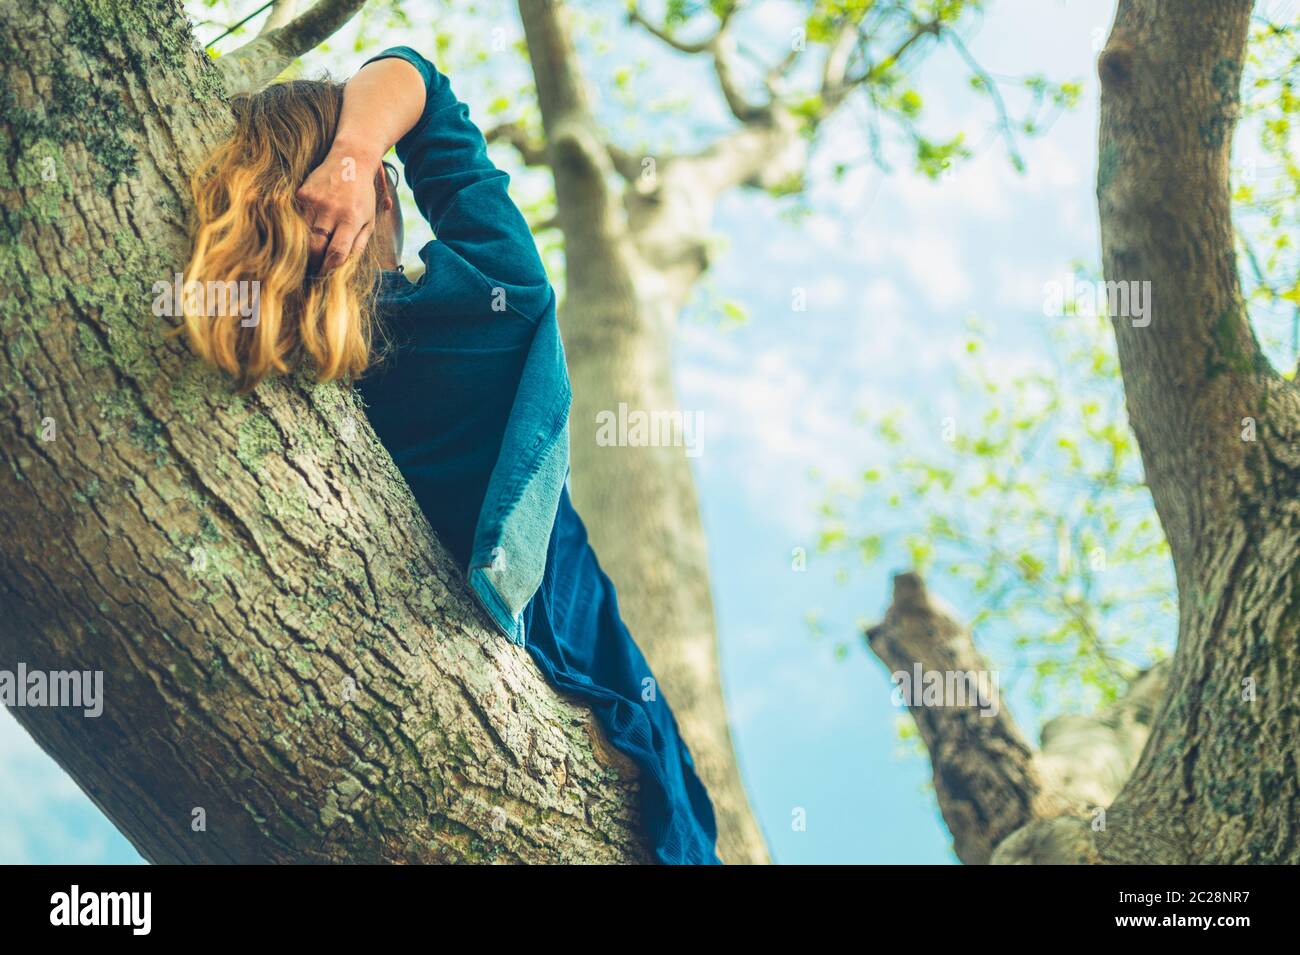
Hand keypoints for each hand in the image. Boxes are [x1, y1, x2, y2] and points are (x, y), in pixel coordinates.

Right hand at [296, 146, 379, 272]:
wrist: (350, 161)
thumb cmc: (363, 196)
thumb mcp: (369, 221)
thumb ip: (358, 245)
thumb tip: (343, 267)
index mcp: (350, 219)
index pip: (337, 252)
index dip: (329, 268)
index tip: (326, 275)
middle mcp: (331, 210)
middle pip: (315, 246)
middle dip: (313, 263)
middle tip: (313, 271)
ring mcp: (313, 201)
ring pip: (302, 235)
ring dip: (304, 248)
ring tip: (307, 256)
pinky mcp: (301, 194)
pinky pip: (296, 219)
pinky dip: (299, 229)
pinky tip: (302, 233)